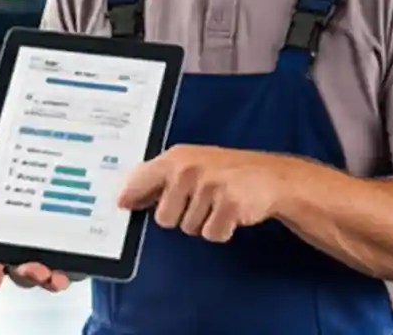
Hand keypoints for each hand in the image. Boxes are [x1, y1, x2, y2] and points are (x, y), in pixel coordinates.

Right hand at [0, 153, 76, 292]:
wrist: (67, 184)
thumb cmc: (22, 189)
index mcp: (2, 240)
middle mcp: (25, 254)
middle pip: (21, 273)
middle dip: (24, 275)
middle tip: (30, 268)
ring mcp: (49, 257)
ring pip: (45, 276)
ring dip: (47, 277)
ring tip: (52, 272)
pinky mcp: (72, 257)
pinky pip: (69, 271)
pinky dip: (68, 273)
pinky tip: (68, 270)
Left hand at [118, 145, 284, 243]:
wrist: (270, 176)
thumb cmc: (225, 172)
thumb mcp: (190, 165)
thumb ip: (158, 179)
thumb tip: (125, 198)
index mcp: (175, 158)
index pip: (140, 178)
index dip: (130, 196)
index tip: (122, 205)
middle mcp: (189, 169)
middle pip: (164, 218)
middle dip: (180, 216)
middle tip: (200, 201)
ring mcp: (209, 186)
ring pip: (189, 228)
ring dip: (203, 222)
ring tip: (217, 203)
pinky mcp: (228, 204)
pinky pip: (211, 235)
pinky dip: (221, 230)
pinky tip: (230, 213)